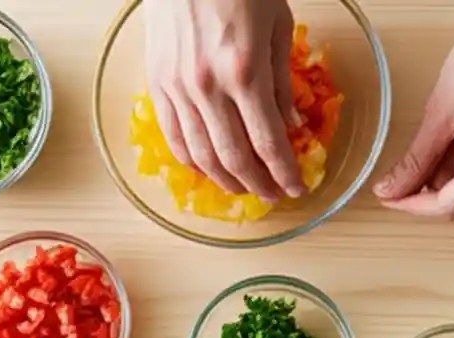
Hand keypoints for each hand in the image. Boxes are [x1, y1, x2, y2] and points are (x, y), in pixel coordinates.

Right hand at [143, 0, 305, 201]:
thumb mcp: (276, 26)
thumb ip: (282, 82)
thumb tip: (291, 127)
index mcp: (245, 72)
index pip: (268, 142)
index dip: (283, 173)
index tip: (296, 189)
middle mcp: (209, 87)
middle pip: (234, 157)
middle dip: (258, 184)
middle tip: (272, 195)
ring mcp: (178, 87)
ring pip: (201, 154)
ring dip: (225, 180)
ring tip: (243, 188)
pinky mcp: (157, 82)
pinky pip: (173, 135)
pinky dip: (191, 160)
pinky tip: (206, 170)